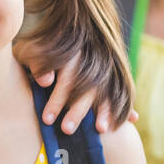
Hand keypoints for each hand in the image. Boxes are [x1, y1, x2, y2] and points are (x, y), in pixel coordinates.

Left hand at [14, 39, 136, 133]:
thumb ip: (36, 63)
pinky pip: (122, 91)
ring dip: (106, 111)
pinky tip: (134, 118)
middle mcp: (91, 60)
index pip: (65, 80)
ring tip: (102, 130)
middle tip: (67, 131)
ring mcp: (104, 67)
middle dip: (77, 111)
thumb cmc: (38, 48)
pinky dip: (127, 106)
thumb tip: (46, 81)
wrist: (65, 32)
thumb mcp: (29, 49)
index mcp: (71, 53)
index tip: (47, 120)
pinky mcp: (112, 75)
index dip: (57, 101)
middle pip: (87, 88)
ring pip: (108, 90)